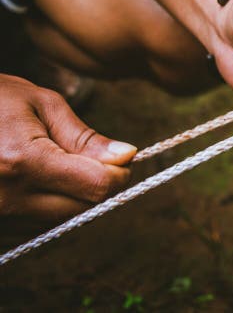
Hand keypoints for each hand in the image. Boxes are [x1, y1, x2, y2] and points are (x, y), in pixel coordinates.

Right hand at [0, 75, 136, 223]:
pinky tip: (35, 178)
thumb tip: (126, 156)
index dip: (119, 174)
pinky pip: (32, 223)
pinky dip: (44, 203)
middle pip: (81, 208)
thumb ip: (84, 137)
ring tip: (53, 162)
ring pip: (58, 219)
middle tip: (92, 159)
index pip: (96, 187)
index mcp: (24, 161)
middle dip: (97, 185)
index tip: (121, 159)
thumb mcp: (41, 104)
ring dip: (70, 195)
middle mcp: (7, 196)